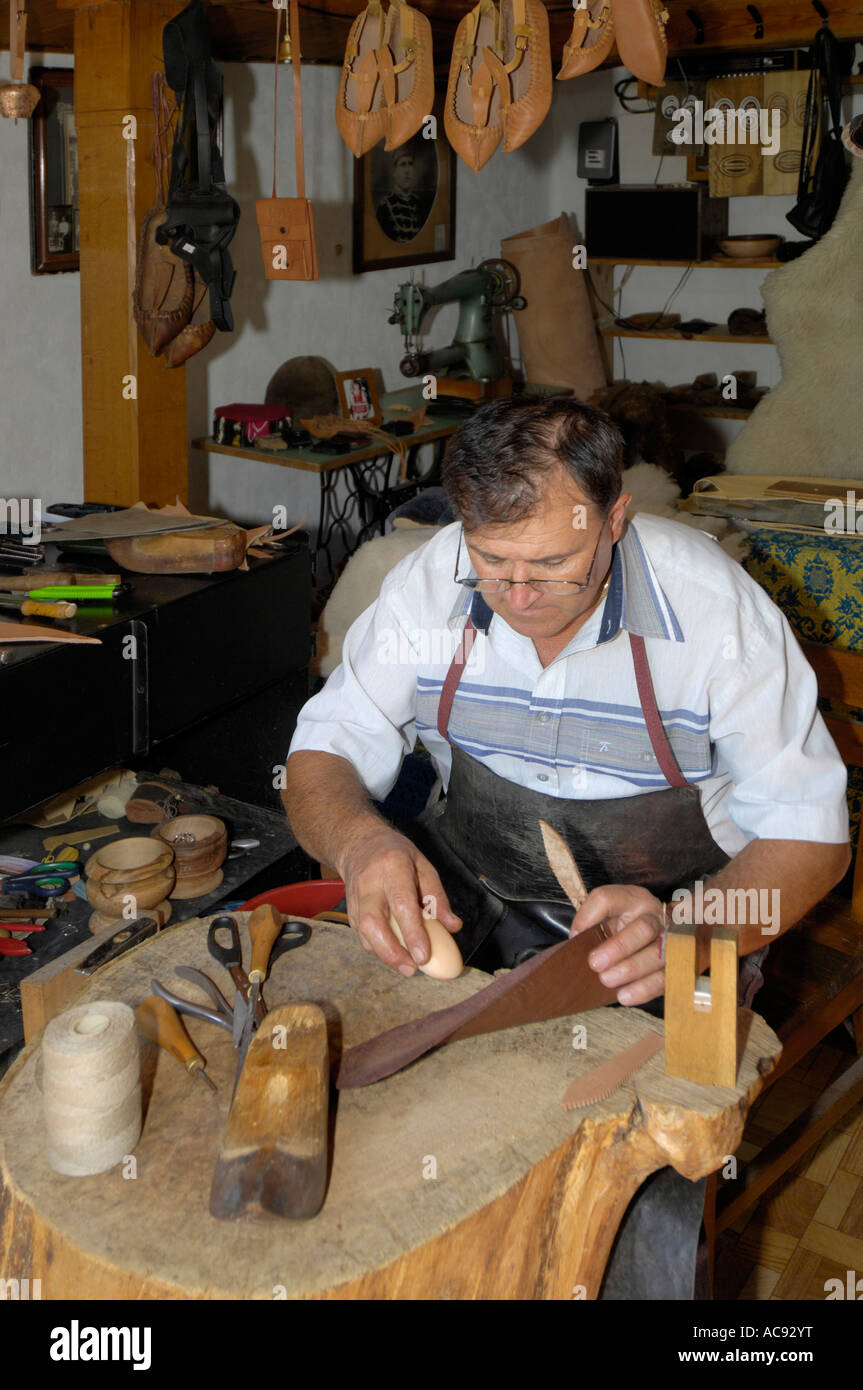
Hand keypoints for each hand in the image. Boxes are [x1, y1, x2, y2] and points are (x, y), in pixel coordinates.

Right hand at [339, 828, 460, 976]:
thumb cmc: (396, 855)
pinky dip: (377, 949)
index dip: (412, 933)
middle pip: (373, 923)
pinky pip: (361, 934)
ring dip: (384, 955)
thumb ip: (437, 897)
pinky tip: (393, 955)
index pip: (402, 904)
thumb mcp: (423, 865)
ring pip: (363, 932)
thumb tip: (452, 927)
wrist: (358, 844)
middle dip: (391, 952)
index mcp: (393, 867)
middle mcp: (370, 882)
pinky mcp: (349, 910)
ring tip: (405, 968)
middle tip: (411, 969)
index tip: (424, 956)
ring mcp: (355, 897)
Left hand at [570, 884, 665, 1005]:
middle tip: (595, 963)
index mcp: (633, 899)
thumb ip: (591, 922)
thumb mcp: (605, 918)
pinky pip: (663, 979)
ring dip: (630, 970)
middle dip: (618, 948)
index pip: (608, 899)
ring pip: (657, 955)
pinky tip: (624, 995)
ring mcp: (671, 940)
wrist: (648, 939)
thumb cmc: (620, 928)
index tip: (575, 935)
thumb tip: (577, 938)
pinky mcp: (675, 966)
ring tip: (606, 980)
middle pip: (643, 929)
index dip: (588, 916)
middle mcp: (654, 916)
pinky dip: (643, 989)